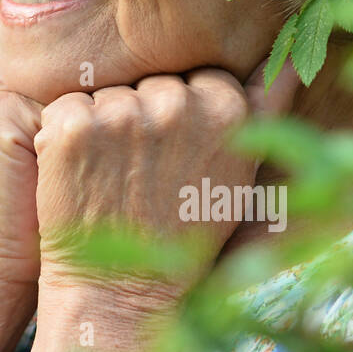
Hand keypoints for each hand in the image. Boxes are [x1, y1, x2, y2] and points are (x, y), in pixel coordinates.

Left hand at [32, 57, 300, 294]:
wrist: (121, 290)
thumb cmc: (184, 231)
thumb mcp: (239, 175)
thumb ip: (262, 112)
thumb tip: (289, 61)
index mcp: (224, 109)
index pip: (196, 78)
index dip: (180, 116)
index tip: (174, 156)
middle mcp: (175, 103)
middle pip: (150, 82)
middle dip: (141, 118)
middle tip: (140, 172)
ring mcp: (121, 113)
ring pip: (107, 92)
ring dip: (102, 125)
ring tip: (111, 176)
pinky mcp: (72, 126)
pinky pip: (65, 105)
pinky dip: (63, 135)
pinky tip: (77, 174)